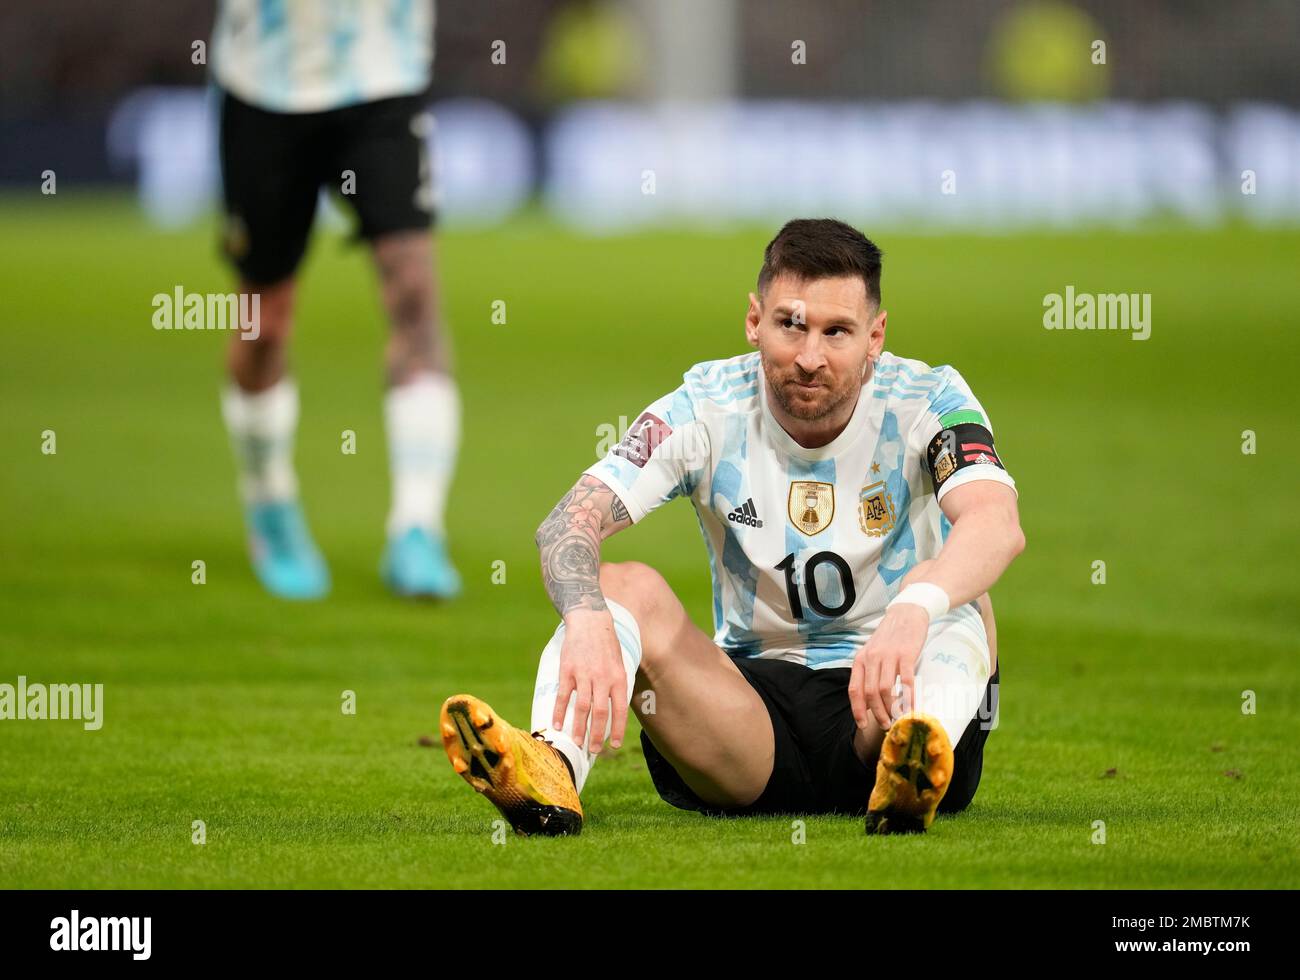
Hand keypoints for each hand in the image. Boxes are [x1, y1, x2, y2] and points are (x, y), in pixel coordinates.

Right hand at [552, 609, 628, 753]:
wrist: (590, 620)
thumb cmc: (607, 645)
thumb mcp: (620, 663)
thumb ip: (618, 686)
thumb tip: (616, 711)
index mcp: (618, 678)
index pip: (619, 710)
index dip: (617, 730)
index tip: (614, 745)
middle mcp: (602, 678)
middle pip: (600, 713)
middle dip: (597, 735)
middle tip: (593, 750)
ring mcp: (584, 675)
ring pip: (582, 708)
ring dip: (579, 728)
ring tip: (577, 742)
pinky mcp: (567, 670)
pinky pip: (563, 695)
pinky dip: (559, 712)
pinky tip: (557, 724)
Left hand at [848, 604, 930, 730]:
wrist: (906, 613)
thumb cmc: (889, 636)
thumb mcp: (872, 652)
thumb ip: (868, 672)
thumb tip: (869, 701)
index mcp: (861, 659)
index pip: (854, 689)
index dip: (858, 709)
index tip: (863, 724)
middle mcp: (872, 658)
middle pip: (870, 693)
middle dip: (877, 713)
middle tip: (885, 724)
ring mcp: (889, 656)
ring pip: (885, 689)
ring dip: (891, 708)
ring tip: (896, 719)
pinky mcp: (907, 654)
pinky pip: (906, 681)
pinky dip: (908, 697)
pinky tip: (911, 707)